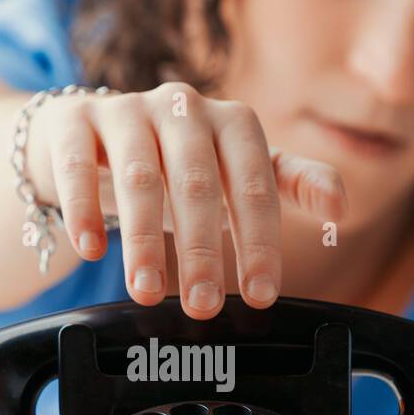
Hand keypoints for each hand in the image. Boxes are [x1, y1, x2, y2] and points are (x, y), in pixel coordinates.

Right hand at [26, 81, 347, 318]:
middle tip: (202, 307)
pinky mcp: (73, 121)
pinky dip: (83, 208)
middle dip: (202, 249)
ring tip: (146, 291)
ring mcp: (124, 110)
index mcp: (232, 121)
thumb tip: (340, 207)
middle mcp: (181, 107)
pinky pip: (77, 165)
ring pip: (138, 176)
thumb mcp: (236, 173)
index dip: (260, 241)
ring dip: (144, 239)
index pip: (254, 184)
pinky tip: (92, 249)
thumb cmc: (176, 166)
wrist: (93, 139)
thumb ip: (290, 184)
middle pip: (198, 183)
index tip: (260, 295)